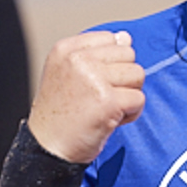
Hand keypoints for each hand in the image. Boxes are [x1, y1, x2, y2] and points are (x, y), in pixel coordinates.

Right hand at [27, 30, 144, 163]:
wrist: (48, 148)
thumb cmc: (60, 115)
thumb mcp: (67, 74)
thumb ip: (97, 53)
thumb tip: (125, 37)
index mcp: (66, 49)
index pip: (110, 38)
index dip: (110, 63)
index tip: (93, 84)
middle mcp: (78, 59)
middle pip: (128, 55)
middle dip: (122, 79)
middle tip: (100, 99)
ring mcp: (93, 79)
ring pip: (137, 75)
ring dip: (128, 95)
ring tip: (106, 108)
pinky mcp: (108, 101)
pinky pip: (139, 99)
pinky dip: (130, 114)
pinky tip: (110, 120)